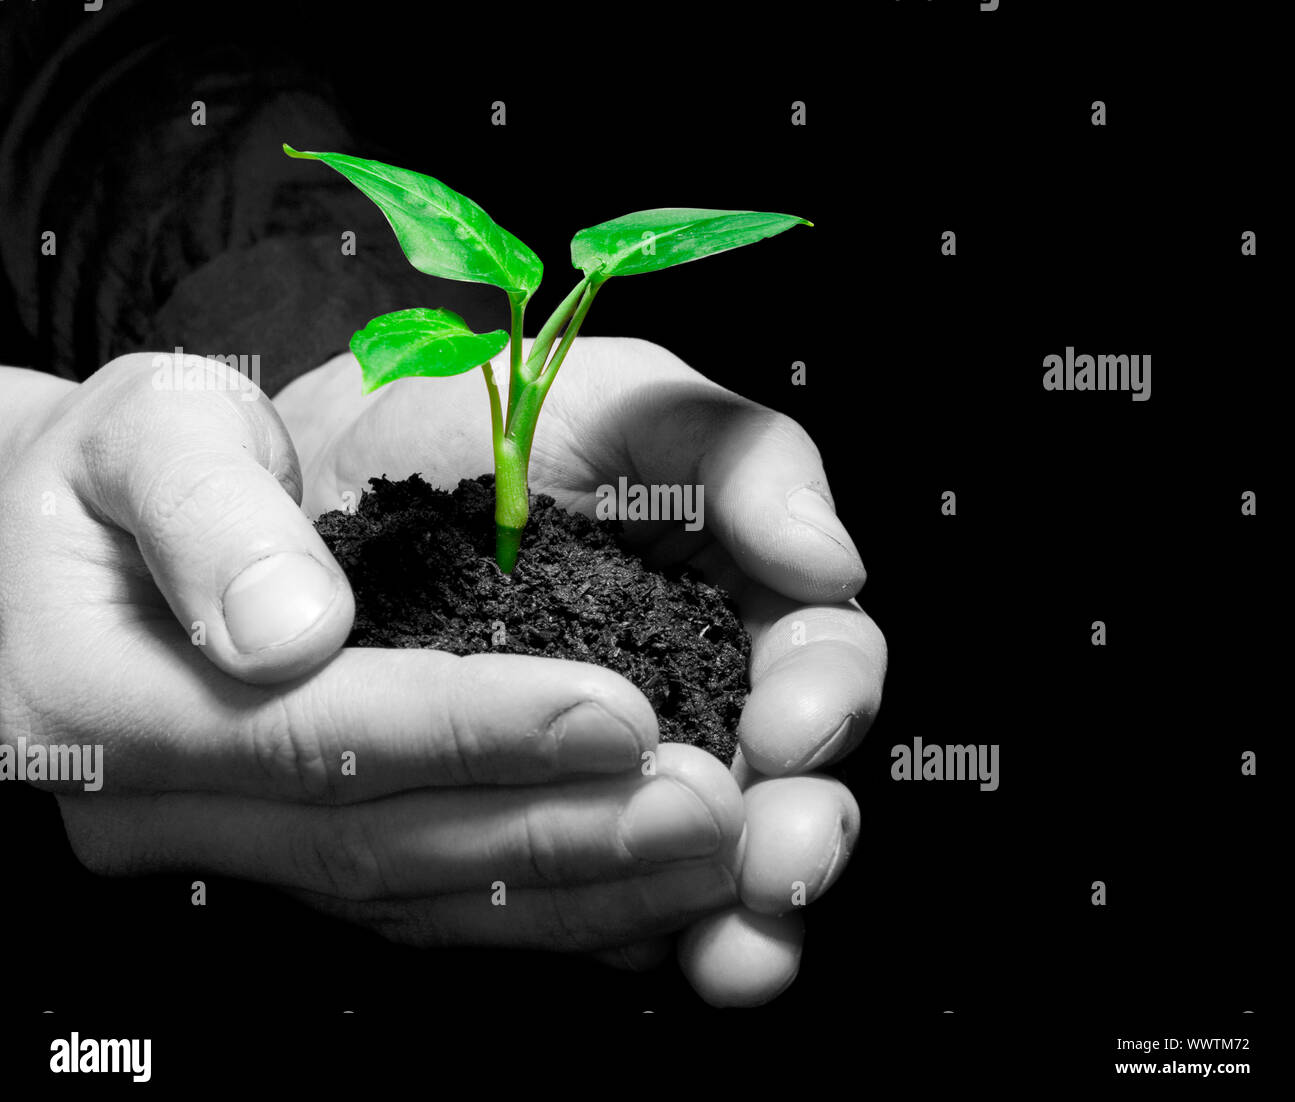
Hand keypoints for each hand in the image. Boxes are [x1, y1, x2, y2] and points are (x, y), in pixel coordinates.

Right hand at [0, 355, 747, 952]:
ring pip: (407, 897)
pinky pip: (411, 904)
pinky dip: (528, 901)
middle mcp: (160, 808)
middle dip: (555, 828)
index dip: (473, 728)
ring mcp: (222, 849)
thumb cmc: (111, 469)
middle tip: (705, 811)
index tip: (617, 711)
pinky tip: (634, 884)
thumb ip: (205, 511)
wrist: (57, 544)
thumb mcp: (144, 432)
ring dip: (567, 886)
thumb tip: (286, 627)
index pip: (319, 732)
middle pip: (381, 844)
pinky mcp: (278, 855)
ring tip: (702, 855)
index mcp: (104, 700)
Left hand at [276, 336, 886, 1004]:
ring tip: (737, 956)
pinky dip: (618, 930)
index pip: (820, 649)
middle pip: (781, 780)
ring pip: (691, 859)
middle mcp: (685, 688)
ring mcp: (605, 770)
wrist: (319, 467)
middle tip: (786, 864)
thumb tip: (830, 561)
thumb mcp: (625, 398)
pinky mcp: (521, 825)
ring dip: (725, 913)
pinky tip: (642, 953)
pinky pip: (583, 896)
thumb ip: (743, 456)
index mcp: (732, 586)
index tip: (791, 724)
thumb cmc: (479, 413)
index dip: (829, 691)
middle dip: (797, 830)